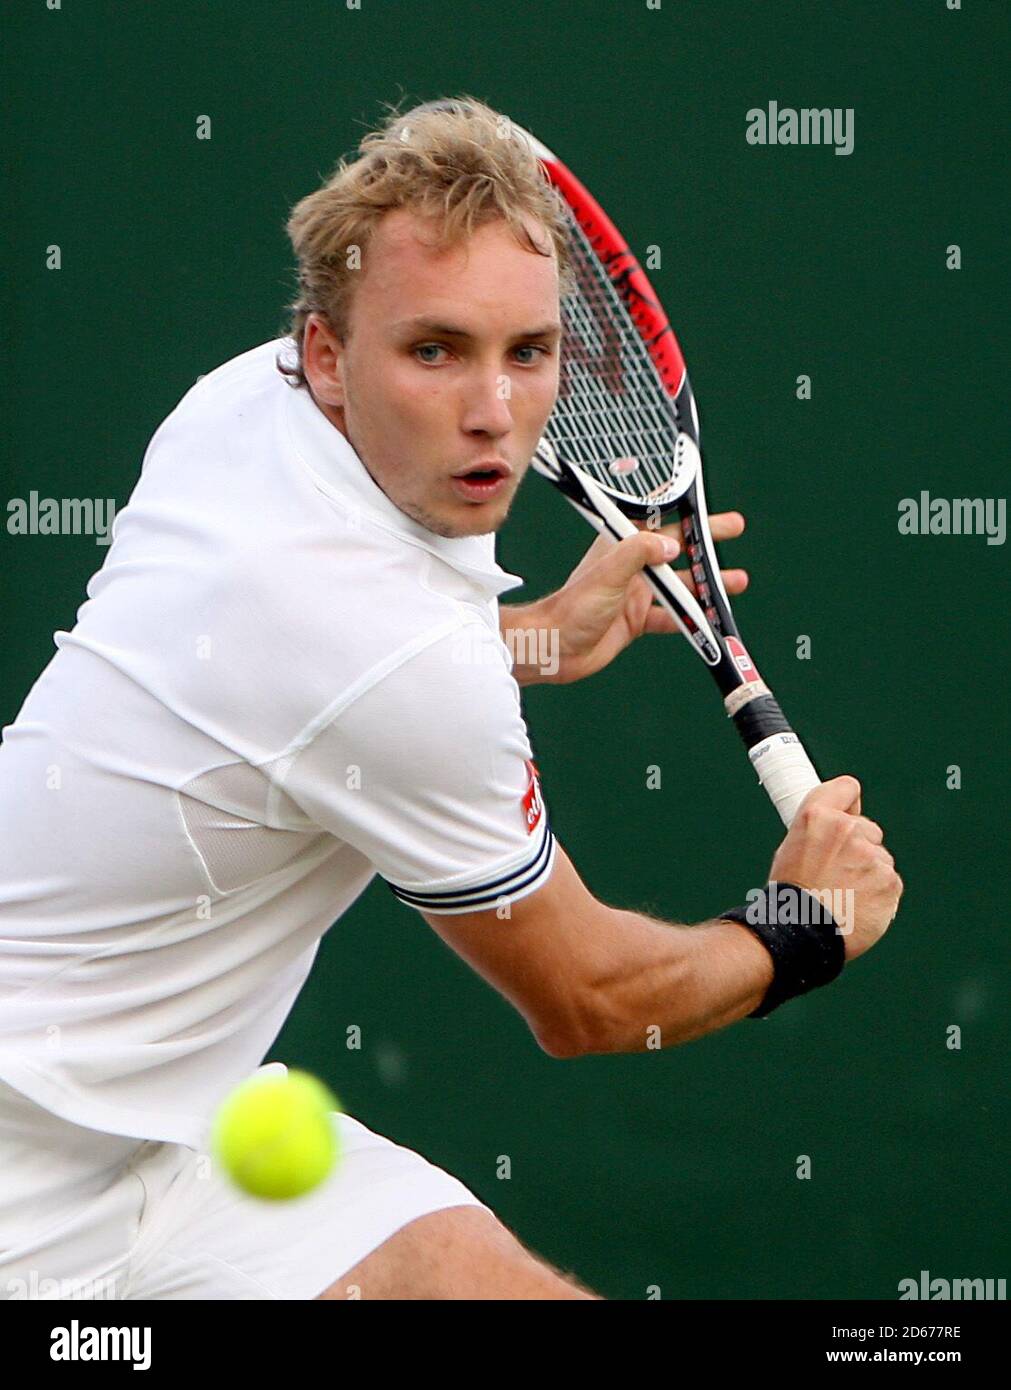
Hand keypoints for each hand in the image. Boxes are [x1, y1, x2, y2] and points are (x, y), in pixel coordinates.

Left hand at [512, 511, 747, 685]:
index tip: (702, 501)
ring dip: (707, 584)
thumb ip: (638, 553)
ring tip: (736, 581)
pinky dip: (691, 620)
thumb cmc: (572, 606)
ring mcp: (635, 593)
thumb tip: (671, 545)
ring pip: (680, 585)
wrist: (554, 647)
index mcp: (621, 546)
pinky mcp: (637, 620)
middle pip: (676, 548)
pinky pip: (672, 618)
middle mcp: (631, 566)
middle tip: (734, 529)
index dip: (680, 509)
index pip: (657, 519)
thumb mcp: (608, 572)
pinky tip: (711, 620)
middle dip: (705, 541)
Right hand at [768, 777, 903, 960]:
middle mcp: (847, 829)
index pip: (847, 788)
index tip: (847, 816)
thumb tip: (840, 822)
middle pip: (868, 828)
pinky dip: (879, 894)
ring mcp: (872, 855)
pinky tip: (858, 906)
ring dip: (869, 872)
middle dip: (859, 846)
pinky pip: (890, 881)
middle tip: (838, 873)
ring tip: (844, 895)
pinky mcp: (890, 881)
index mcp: (817, 816)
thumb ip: (819, 830)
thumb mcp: (791, 849)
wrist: (801, 933)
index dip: (848, 804)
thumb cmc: (791, 895)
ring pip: (880, 857)